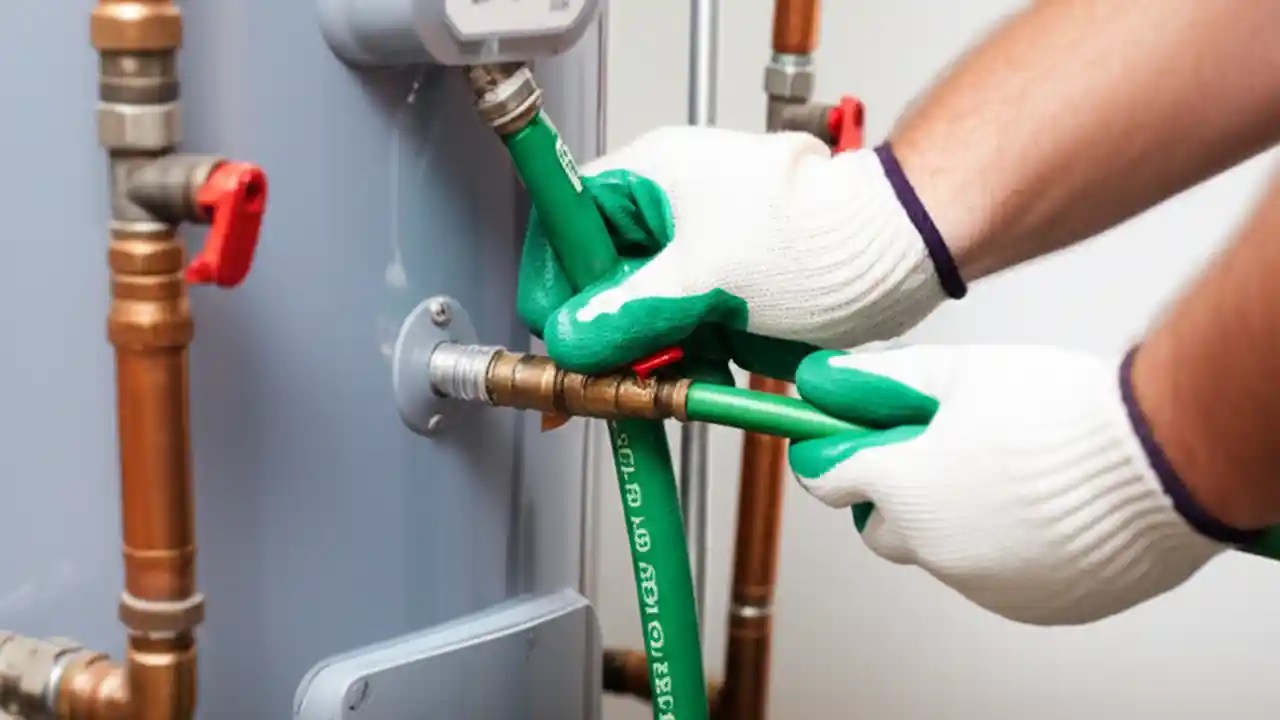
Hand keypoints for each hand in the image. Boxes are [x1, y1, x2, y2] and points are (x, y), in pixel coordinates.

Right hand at [517, 127, 959, 380]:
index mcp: (649, 177)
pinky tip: (701, 371)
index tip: (563, 333)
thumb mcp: (707, 279)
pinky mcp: (719, 286)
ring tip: (672, 372)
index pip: (565, 224)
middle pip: (595, 276)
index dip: (556, 281)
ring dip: (645, 351)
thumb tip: (570, 338)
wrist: (900, 252)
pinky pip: (675, 328)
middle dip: (605, 329)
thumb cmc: (822, 235)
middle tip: (616, 370)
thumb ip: (627, 313)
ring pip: (634, 310)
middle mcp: (664, 209)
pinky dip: (681, 357)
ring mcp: (694, 250)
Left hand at [788, 344, 1226, 624]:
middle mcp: (936, 549)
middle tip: (935, 453)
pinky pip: (997, 578)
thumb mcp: (963, 373)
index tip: (849, 439)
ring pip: (943, 554)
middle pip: (881, 528)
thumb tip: (820, 377)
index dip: (837, 454)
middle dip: (893, 496)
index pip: (829, 480)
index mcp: (906, 489)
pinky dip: (1004, 549)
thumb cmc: (1059, 408)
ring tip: (1008, 473)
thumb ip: (884, 378)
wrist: (1164, 460)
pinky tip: (1042, 510)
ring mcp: (985, 584)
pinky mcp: (1033, 606)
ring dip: (955, 520)